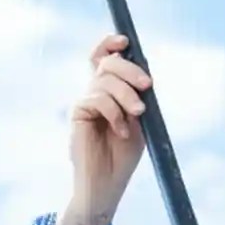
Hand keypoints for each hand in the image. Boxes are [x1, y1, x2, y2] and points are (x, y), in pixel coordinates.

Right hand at [56, 33, 152, 224]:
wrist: (107, 184)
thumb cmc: (124, 155)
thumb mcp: (138, 120)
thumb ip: (137, 96)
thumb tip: (143, 73)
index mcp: (108, 91)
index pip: (102, 58)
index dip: (109, 44)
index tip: (125, 41)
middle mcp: (93, 92)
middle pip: (107, 63)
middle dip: (130, 69)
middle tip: (148, 84)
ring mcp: (84, 102)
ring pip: (104, 80)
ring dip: (127, 94)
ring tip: (138, 114)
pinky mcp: (77, 113)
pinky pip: (97, 98)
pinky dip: (114, 112)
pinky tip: (121, 131)